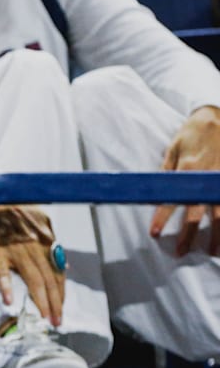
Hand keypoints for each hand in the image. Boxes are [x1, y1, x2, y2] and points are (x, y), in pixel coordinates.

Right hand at [0, 203, 64, 326]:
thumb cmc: (14, 206)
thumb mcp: (41, 220)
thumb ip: (54, 242)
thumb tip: (66, 265)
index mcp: (47, 240)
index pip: (58, 272)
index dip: (61, 292)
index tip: (61, 309)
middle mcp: (35, 246)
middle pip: (49, 279)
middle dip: (55, 303)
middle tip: (57, 322)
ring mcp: (16, 249)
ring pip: (33, 279)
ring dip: (40, 300)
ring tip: (45, 318)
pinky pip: (2, 271)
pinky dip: (6, 286)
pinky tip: (9, 301)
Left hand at [151, 105, 219, 255]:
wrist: (218, 115)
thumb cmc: (192, 133)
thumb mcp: (173, 148)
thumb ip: (165, 171)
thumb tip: (155, 192)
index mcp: (187, 169)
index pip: (171, 199)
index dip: (161, 217)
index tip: (153, 233)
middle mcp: (206, 176)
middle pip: (198, 212)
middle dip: (188, 234)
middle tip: (181, 252)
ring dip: (218, 234)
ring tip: (213, 251)